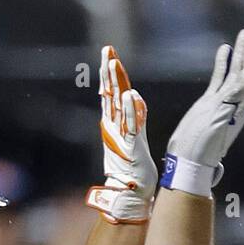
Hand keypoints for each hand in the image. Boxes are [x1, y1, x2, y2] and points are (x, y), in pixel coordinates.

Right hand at [85, 45, 156, 224]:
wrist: (130, 194)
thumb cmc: (133, 169)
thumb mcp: (134, 138)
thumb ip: (135, 118)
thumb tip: (136, 98)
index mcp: (114, 125)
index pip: (112, 94)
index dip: (111, 74)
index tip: (110, 55)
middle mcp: (114, 127)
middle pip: (111, 93)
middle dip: (109, 71)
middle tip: (107, 50)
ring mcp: (121, 136)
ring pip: (117, 104)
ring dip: (116, 83)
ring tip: (114, 63)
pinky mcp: (132, 146)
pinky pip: (132, 125)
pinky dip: (131, 110)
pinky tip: (130, 93)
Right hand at [160, 26, 243, 197]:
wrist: (188, 161)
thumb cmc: (200, 148)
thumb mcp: (215, 125)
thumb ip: (228, 104)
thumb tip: (242, 85)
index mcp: (237, 108)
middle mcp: (233, 103)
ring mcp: (222, 102)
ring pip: (235, 73)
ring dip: (241, 53)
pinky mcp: (209, 104)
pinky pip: (220, 79)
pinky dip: (223, 64)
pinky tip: (225, 50)